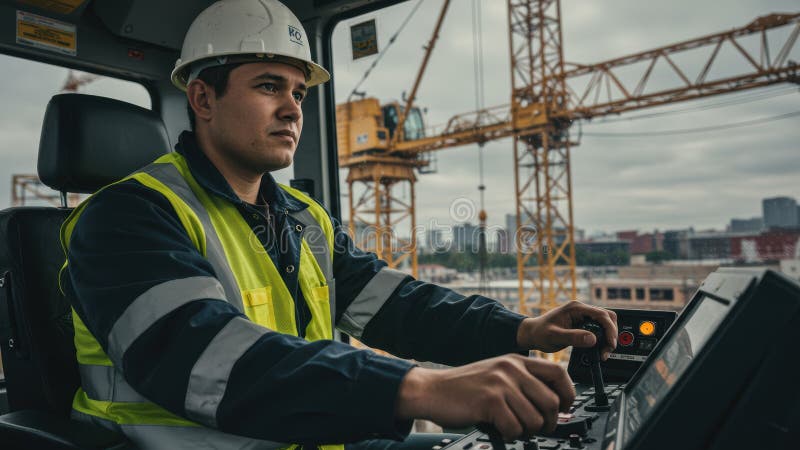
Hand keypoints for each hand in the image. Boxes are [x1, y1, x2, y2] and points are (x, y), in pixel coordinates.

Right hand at [395, 355, 574, 440]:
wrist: (432, 390)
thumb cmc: (464, 388)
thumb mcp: (497, 375)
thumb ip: (522, 383)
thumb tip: (553, 406)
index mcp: (516, 360)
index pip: (558, 372)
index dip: (567, 394)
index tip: (563, 408)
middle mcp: (511, 369)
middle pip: (551, 402)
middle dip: (547, 423)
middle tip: (534, 428)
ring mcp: (501, 384)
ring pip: (535, 419)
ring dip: (525, 432)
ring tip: (510, 427)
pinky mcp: (490, 401)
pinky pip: (515, 428)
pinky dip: (508, 435)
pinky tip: (497, 428)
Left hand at [517, 301, 617, 359]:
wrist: (532, 335)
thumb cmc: (540, 333)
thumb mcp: (554, 337)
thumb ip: (573, 337)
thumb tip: (592, 339)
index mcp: (575, 308)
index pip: (601, 314)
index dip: (610, 329)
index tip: (610, 343)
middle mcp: (581, 310)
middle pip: (608, 317)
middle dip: (611, 334)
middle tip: (606, 350)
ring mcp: (583, 317)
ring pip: (605, 324)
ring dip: (607, 338)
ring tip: (602, 352)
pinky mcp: (583, 325)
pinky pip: (599, 330)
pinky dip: (602, 340)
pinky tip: (598, 350)